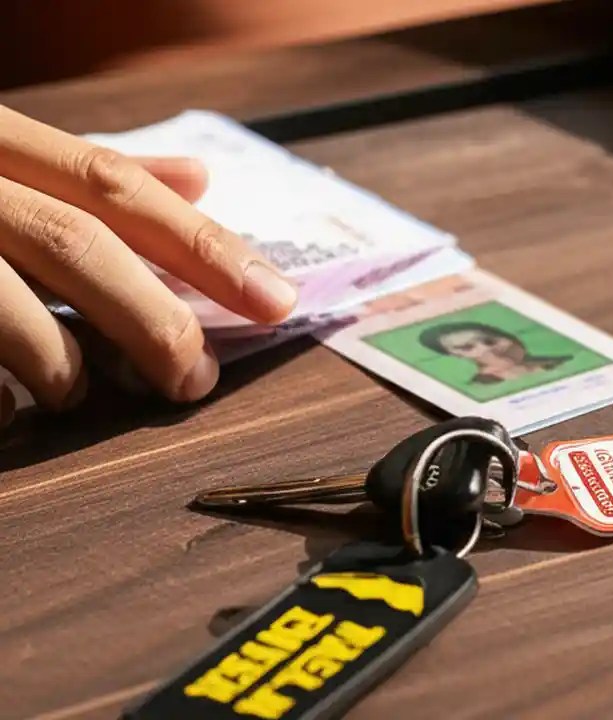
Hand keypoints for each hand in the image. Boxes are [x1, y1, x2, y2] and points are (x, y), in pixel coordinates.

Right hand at [0, 107, 296, 410]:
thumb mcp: (1, 154)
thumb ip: (91, 173)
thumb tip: (200, 178)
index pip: (118, 185)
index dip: (204, 246)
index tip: (277, 301)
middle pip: (78, 245)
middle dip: (153, 321)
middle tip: (195, 380)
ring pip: (9, 309)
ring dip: (63, 365)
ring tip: (76, 394)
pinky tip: (10, 413)